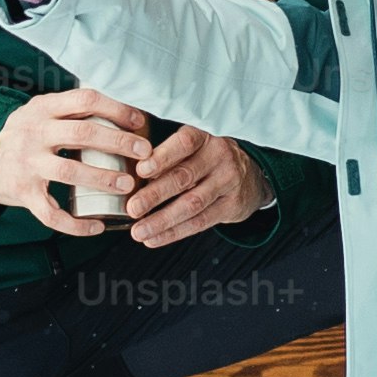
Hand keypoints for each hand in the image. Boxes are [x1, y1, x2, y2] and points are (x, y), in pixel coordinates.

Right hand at [0, 87, 155, 237]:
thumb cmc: (23, 134)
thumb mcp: (40, 111)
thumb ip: (71, 109)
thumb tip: (121, 110)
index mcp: (44, 109)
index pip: (84, 101)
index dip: (115, 109)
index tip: (139, 121)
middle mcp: (35, 133)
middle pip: (82, 134)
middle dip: (118, 143)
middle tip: (144, 153)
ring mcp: (28, 163)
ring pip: (70, 171)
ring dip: (102, 178)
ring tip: (127, 185)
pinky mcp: (23, 192)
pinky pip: (51, 213)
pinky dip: (75, 224)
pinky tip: (96, 228)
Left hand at [122, 124, 268, 247]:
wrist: (250, 175)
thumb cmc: (206, 158)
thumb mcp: (192, 146)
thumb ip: (165, 154)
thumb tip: (126, 173)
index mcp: (204, 136)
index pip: (184, 143)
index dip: (162, 156)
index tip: (140, 170)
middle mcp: (218, 157)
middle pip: (184, 176)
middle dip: (155, 194)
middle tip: (132, 208)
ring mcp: (228, 182)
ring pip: (192, 204)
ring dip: (162, 220)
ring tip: (138, 231)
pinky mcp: (232, 206)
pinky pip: (200, 222)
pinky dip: (174, 233)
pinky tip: (154, 239)